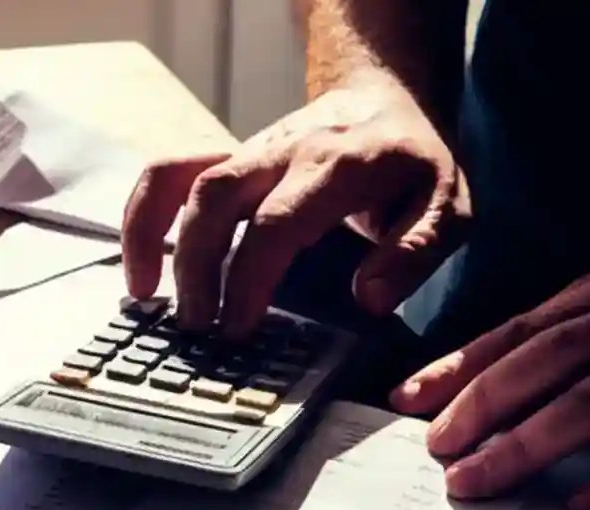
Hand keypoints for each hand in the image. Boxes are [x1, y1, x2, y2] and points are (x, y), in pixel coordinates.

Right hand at [122, 80, 461, 339]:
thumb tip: (368, 299)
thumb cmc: (412, 163)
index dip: (249, 278)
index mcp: (338, 166)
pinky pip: (166, 173)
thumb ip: (416, 251)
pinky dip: (140, 217)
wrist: (382, 101)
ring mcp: (246, 151)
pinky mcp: (224, 158)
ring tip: (151, 300)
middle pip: (217, 199)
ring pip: (185, 183)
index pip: (277, 222)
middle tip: (197, 328)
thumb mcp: (450, 206)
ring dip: (158, 242)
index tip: (237, 328)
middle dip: (196, 266)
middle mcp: (283, 151)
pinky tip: (139, 269)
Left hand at [390, 269, 589, 509]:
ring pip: (588, 402)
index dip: (457, 366)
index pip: (519, 333)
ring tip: (469, 482)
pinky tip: (574, 509)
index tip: (401, 399)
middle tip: (434, 447)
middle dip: (482, 402)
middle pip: (546, 356)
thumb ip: (561, 345)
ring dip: (523, 444)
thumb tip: (477, 396)